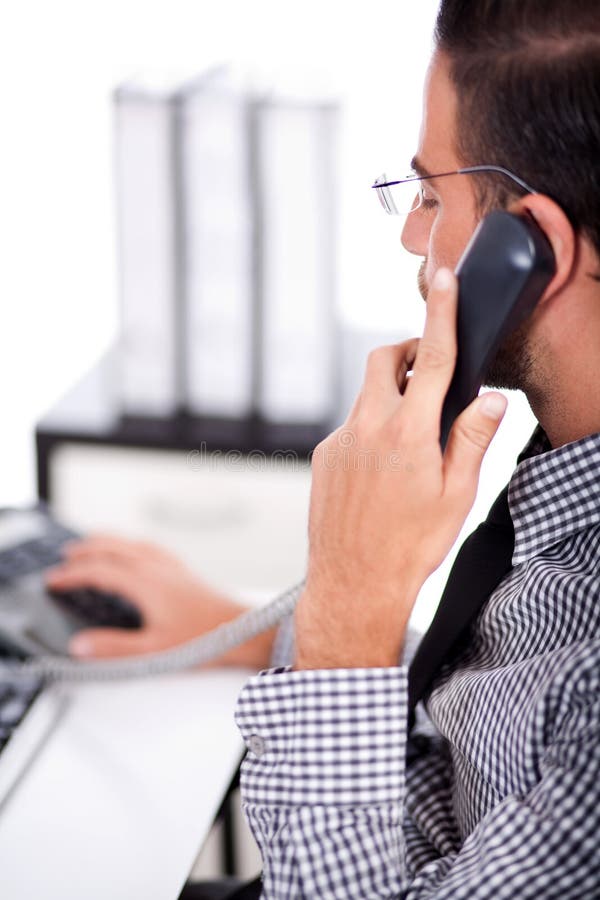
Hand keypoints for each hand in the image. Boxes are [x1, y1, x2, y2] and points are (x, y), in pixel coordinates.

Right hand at [44, 535, 274, 666]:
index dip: (72, 574)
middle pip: (113, 547)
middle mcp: (157, 568)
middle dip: (86, 549)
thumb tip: (79, 645)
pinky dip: (131, 544)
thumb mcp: (153, 651)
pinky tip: (134, 550)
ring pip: (131, 543)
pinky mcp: (183, 571)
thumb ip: (113, 648)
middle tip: (65, 556)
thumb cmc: (204, 639)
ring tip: (91, 543)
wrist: (241, 629)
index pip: (99, 571)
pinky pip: (150, 547)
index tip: (53, 580)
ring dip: (107, 541)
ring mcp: (171, 566)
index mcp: (145, 583)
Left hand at [295, 268, 507, 669]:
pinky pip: (350, 426)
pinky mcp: (322, 455)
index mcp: (408, 434)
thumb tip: (487, 399)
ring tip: (410, 443)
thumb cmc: (411, 546)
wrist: (354, 584)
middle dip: (407, 354)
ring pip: (366, 395)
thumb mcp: (457, 495)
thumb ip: (472, 439)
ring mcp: (339, 440)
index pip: (432, 358)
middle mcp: (367, 428)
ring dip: (390, 398)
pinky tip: (382, 470)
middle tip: (429, 375)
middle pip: (383, 361)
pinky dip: (370, 429)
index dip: (440, 313)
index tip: (442, 281)